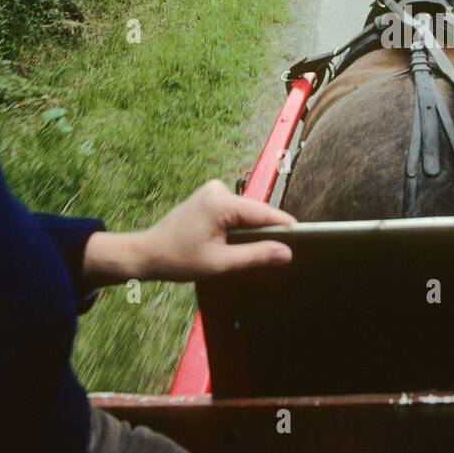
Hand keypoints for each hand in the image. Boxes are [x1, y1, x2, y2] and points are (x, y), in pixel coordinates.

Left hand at [84, 180, 293, 285]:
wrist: (147, 254)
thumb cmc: (179, 259)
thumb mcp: (220, 263)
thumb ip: (255, 256)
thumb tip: (285, 253)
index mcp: (221, 202)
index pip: (264, 213)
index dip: (285, 226)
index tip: (306, 237)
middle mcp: (218, 190)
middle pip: (256, 212)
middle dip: (268, 231)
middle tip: (284, 252)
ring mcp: (213, 191)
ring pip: (246, 212)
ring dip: (253, 230)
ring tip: (259, 251)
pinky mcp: (209, 197)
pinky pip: (235, 211)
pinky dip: (240, 226)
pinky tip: (238, 244)